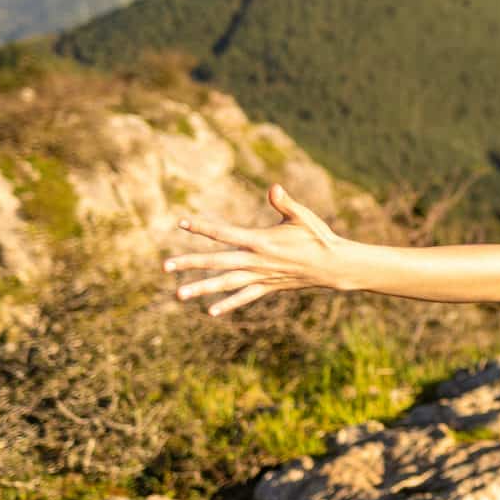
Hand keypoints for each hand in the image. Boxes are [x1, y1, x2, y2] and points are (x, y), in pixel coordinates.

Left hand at [164, 184, 347, 314]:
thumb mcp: (302, 217)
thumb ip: (285, 203)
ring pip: (225, 283)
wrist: (334, 266)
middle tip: (165, 266)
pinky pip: (244, 297)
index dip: (202, 227)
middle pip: (217, 262)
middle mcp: (256, 261)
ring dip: (201, 288)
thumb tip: (273, 188)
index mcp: (261, 241)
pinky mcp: (268, 286)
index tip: (181, 223)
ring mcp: (261, 276)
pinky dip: (228, 304)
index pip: (225, 233)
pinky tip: (210, 312)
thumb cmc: (318, 236)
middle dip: (190, 263)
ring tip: (178, 295)